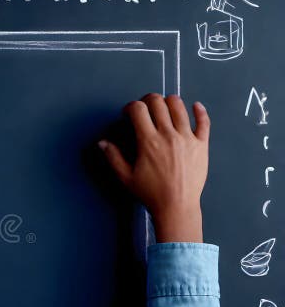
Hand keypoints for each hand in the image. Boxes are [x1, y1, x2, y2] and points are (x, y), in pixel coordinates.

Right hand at [99, 93, 210, 242]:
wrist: (177, 206)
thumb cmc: (150, 193)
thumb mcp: (126, 177)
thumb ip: (113, 157)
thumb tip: (102, 143)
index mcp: (148, 141)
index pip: (139, 110)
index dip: (131, 107)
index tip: (128, 113)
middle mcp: (168, 135)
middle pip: (158, 103)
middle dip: (148, 100)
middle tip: (145, 108)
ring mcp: (187, 138)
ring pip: (180, 107)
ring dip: (170, 102)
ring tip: (165, 107)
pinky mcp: (201, 144)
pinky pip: (204, 122)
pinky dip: (200, 111)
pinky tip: (196, 106)